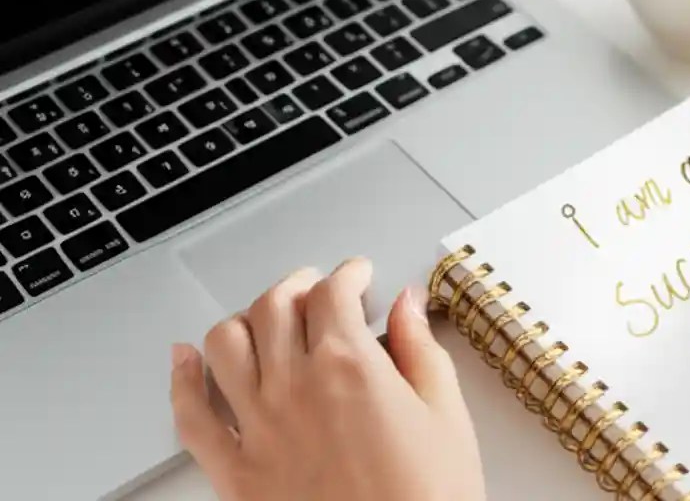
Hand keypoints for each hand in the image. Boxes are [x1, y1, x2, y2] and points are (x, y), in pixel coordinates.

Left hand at [169, 258, 486, 500]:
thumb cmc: (428, 500)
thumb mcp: (446, 416)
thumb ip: (421, 350)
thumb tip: (409, 307)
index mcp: (350, 367)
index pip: (334, 292)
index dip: (348, 273)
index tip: (358, 276)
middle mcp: (296, 388)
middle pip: (276, 306)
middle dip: (299, 286)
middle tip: (316, 287)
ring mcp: (258, 429)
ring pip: (225, 343)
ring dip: (245, 318)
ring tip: (263, 316)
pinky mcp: (235, 472)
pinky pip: (190, 416)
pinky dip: (181, 380)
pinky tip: (184, 361)